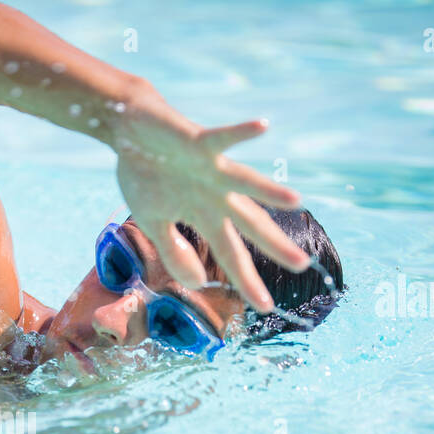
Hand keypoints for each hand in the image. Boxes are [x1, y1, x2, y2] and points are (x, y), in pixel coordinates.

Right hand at [113, 95, 309, 312]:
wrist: (131, 128)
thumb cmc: (144, 174)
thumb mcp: (152, 222)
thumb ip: (173, 252)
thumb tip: (197, 283)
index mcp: (205, 215)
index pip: (230, 254)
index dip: (246, 280)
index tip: (263, 307)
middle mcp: (216, 194)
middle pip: (250, 223)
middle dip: (274, 244)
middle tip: (303, 264)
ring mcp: (210, 167)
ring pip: (245, 181)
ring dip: (268, 191)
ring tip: (296, 200)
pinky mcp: (197, 142)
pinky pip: (222, 136)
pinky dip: (241, 132)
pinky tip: (263, 127)